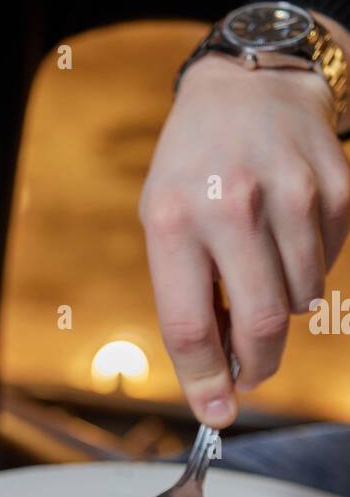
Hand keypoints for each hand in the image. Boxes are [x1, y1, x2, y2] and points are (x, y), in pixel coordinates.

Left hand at [139, 50, 349, 425]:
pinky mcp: (334, 188)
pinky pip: (327, 265)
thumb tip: (216, 376)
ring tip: (259, 274)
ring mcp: (290, 194)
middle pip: (261, 324)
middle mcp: (231, 205)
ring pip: (300, 300)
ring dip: (281, 309)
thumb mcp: (163, 219)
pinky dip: (307, 270)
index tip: (215, 412)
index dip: (204, 380)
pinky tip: (285, 236)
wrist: (250, 84)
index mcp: (173, 219)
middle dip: (257, 365)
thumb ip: (185, 295)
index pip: (190, 325)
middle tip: (250, 371)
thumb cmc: (193, 166)